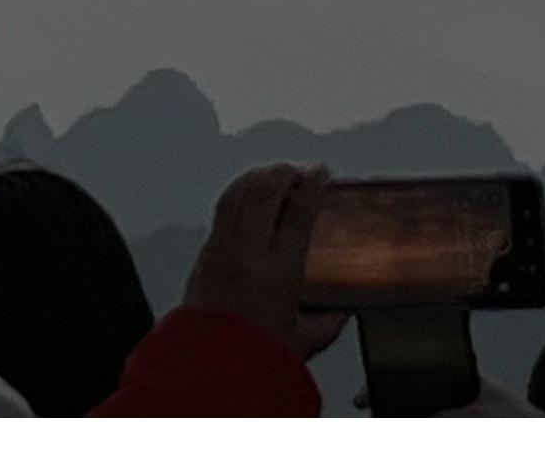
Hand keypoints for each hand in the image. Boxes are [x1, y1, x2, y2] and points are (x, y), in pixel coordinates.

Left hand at [184, 162, 345, 362]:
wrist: (206, 373)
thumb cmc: (251, 362)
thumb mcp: (299, 344)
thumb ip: (325, 325)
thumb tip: (341, 314)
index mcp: (278, 273)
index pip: (299, 214)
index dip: (313, 186)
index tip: (321, 174)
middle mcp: (248, 255)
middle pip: (266, 193)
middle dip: (286, 173)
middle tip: (300, 170)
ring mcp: (222, 250)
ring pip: (239, 194)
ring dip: (259, 176)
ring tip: (274, 173)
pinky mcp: (204, 254)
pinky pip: (221, 209)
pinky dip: (237, 191)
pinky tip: (244, 191)